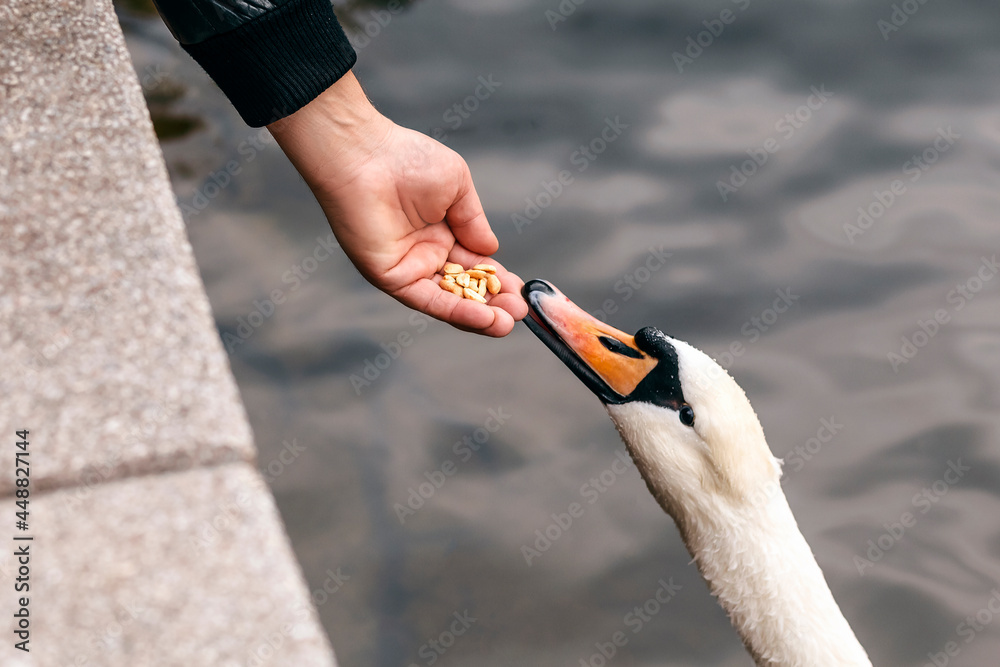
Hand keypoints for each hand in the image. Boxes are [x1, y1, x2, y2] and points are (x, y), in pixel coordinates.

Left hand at [268, 72, 526, 336]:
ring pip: (450, 301)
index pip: (475, 265)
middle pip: (465, 288)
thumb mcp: (458, 186)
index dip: (498, 280)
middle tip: (520, 312)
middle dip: (494, 302)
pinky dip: (457, 311)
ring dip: (480, 316)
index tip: (521, 291)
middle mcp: (425, 254)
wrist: (366, 156)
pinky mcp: (392, 277)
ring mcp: (409, 268)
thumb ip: (474, 222)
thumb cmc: (408, 160)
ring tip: (508, 324)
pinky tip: (484, 318)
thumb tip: (492, 251)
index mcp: (442, 231)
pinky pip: (429, 300)